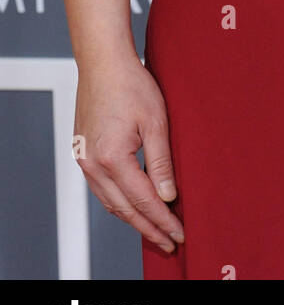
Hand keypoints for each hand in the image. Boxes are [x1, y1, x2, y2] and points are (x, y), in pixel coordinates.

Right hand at [74, 53, 184, 253]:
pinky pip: (101, 189)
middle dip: (149, 228)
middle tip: (170, 242)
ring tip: (155, 230)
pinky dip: (119, 202)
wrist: (103, 62)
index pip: (143, 201)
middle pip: (124, 209)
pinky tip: (134, 206)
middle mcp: (92, 165)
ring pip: (110, 203)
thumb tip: (167, 197)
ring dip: (133, 219)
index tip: (179, 234)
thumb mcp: (156, 121)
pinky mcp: (83, 154)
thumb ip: (161, 162)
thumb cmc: (131, 84)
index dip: (163, 220)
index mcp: (112, 158)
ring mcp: (84, 160)